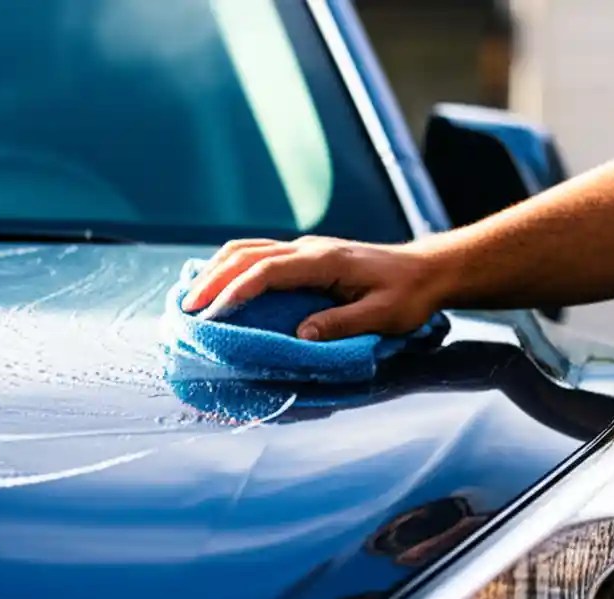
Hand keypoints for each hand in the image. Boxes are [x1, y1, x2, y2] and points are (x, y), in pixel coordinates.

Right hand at [181, 235, 449, 340]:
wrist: (426, 270)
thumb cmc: (408, 295)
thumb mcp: (383, 315)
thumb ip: (343, 324)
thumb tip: (301, 335)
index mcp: (325, 260)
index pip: (268, 269)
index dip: (237, 290)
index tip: (214, 313)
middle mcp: (308, 248)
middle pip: (247, 254)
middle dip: (212, 279)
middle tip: (187, 308)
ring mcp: (304, 249)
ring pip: (247, 249)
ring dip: (216, 270)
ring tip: (192, 296)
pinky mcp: (304, 257)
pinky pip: (257, 254)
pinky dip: (231, 266)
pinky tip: (217, 283)